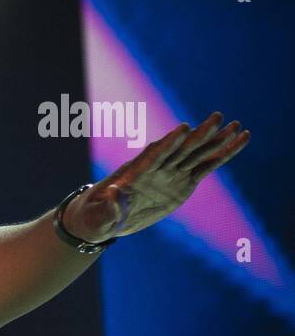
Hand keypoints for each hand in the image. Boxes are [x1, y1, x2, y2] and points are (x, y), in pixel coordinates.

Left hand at [63, 111, 249, 241]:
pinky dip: (222, 155)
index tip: (183, 129)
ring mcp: (171, 174)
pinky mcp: (183, 183)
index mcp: (135, 174)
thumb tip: (113, 194)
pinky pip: (206, 167)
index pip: (154, 156)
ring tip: (236, 126)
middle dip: (198, 135)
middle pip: (179, 150)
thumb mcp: (98, 215)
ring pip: (196, 154)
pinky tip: (239, 140)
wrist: (103, 218)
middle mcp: (156, 170)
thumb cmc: (95, 216)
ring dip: (216, 141)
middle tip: (217, 118)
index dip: (168, 143)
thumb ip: (107, 207)